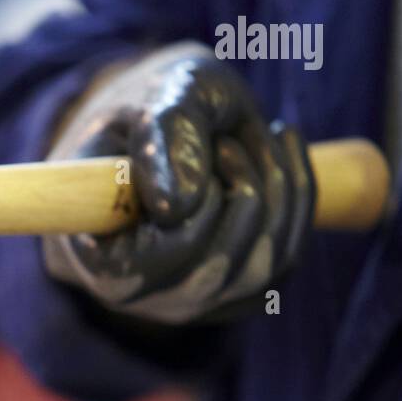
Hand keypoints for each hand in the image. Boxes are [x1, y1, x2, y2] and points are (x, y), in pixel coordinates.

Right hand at [43, 43, 313, 323]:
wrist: (174, 124)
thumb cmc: (151, 113)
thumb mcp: (151, 100)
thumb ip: (161, 142)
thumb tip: (177, 208)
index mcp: (105, 264)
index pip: (154, 264)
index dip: (197, 207)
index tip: (211, 149)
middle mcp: (150, 296)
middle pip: (217, 271)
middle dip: (243, 190)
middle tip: (227, 141)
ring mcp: (199, 300)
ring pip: (261, 266)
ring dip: (273, 188)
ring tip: (248, 140)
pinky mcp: (244, 290)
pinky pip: (288, 255)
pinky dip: (297, 192)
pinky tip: (281, 145)